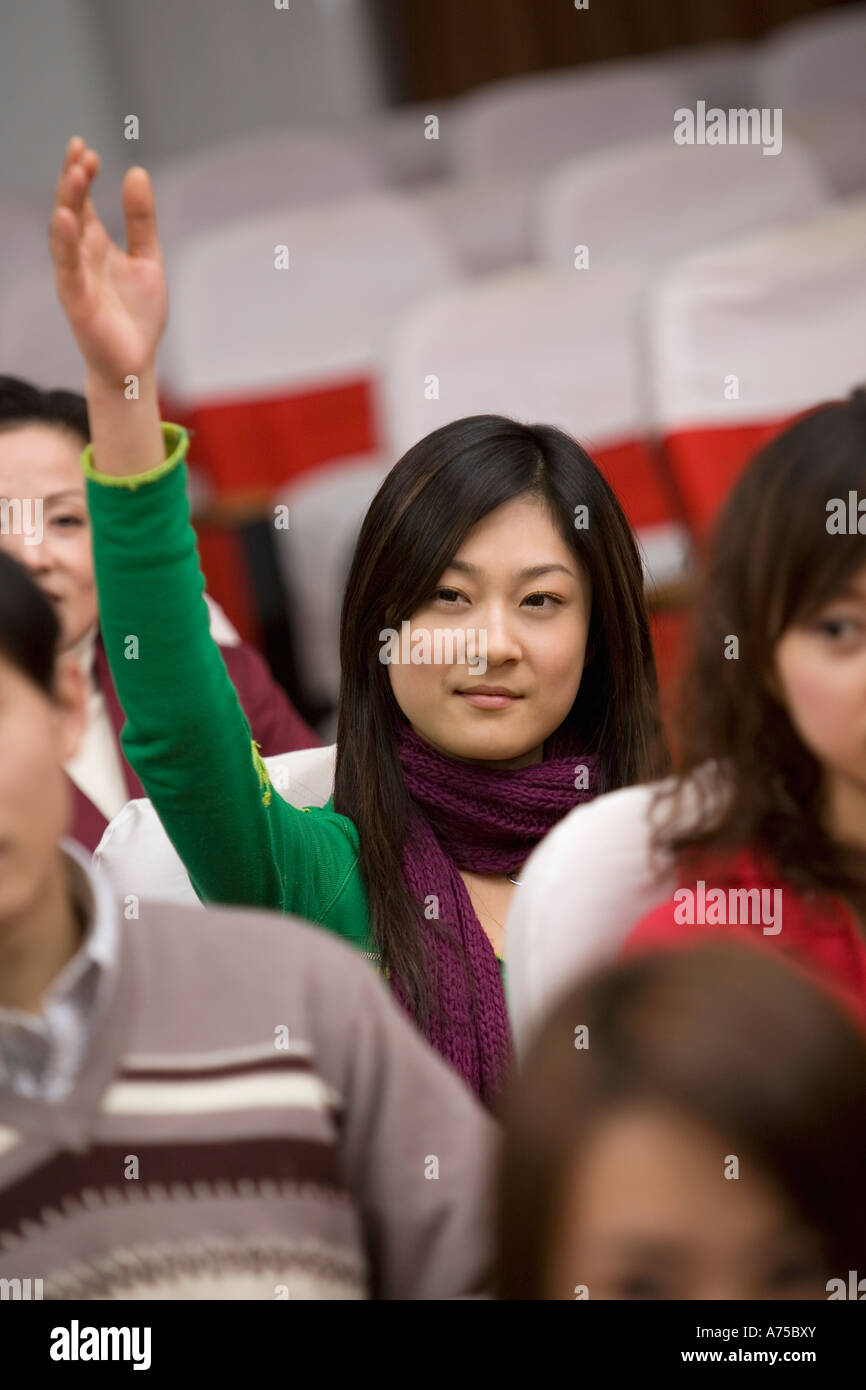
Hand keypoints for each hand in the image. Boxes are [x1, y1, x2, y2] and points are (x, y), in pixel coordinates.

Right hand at [50, 136, 167, 386]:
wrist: (136, 362)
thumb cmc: (137, 314)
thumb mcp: (147, 258)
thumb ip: (141, 220)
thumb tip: (137, 172)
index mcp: (96, 244)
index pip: (83, 201)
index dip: (81, 174)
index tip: (85, 148)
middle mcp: (80, 256)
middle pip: (70, 210)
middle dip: (72, 181)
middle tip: (81, 152)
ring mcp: (75, 277)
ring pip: (64, 234)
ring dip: (67, 203)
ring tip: (74, 174)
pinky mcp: (76, 301)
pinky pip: (67, 267)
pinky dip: (65, 242)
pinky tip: (66, 218)